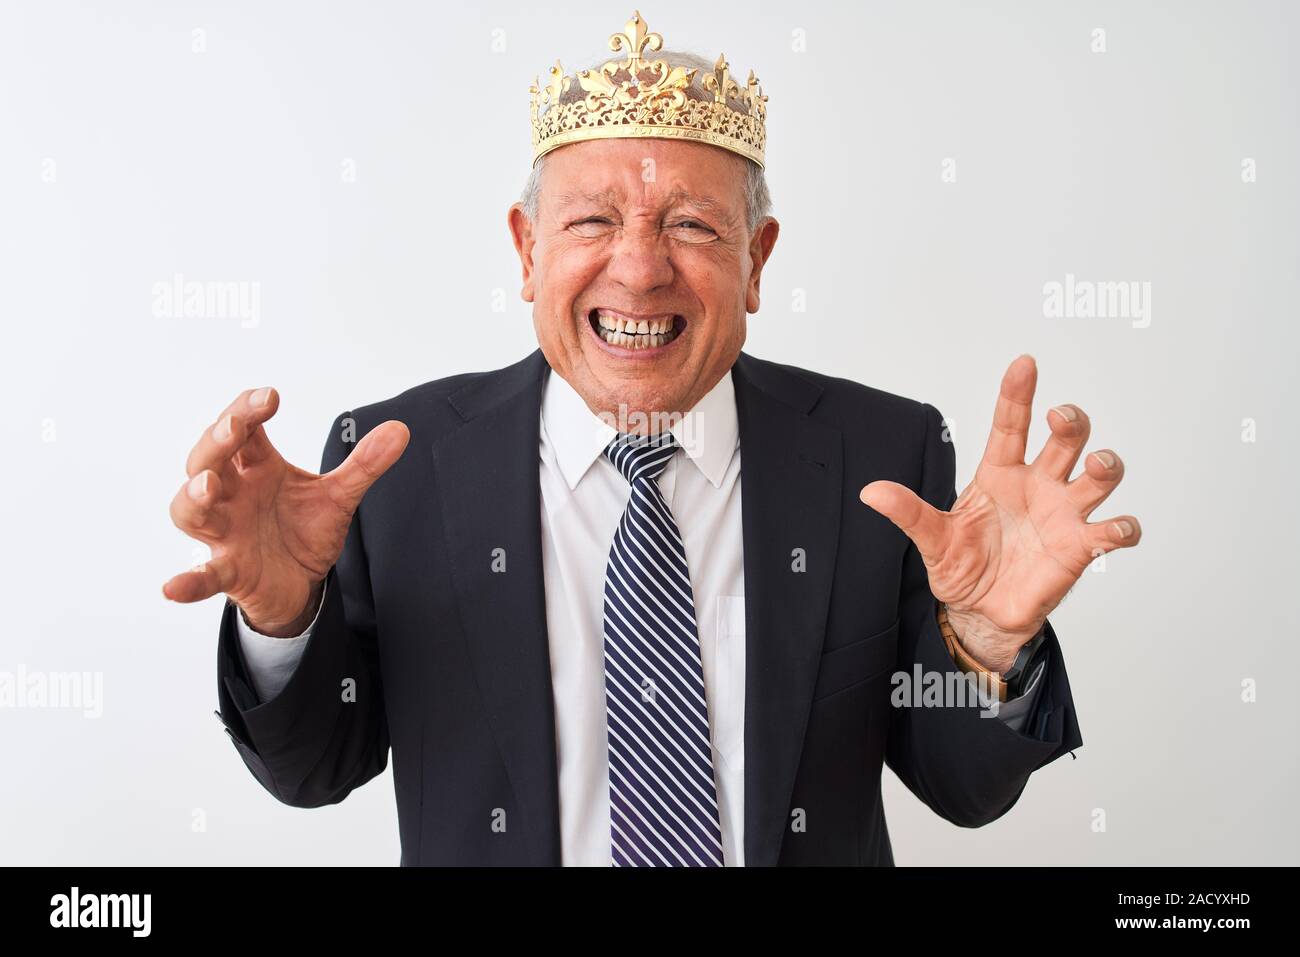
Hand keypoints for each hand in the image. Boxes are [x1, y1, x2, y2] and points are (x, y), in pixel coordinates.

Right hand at [164, 387, 409, 635]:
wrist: (300, 583)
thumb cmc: (303, 529)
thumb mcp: (338, 495)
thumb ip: (364, 464)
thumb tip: (401, 430)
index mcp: (256, 468)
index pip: (242, 428)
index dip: (248, 410)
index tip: (270, 397)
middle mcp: (232, 494)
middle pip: (208, 460)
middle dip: (218, 441)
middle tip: (236, 426)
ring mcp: (225, 533)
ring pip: (190, 511)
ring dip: (193, 497)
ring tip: (206, 485)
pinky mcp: (229, 571)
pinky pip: (203, 576)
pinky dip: (189, 581)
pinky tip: (174, 587)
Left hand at [859, 355, 1140, 671]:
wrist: (980, 612)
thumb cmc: (961, 566)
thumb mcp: (931, 539)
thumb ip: (908, 512)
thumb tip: (871, 492)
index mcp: (1000, 474)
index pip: (1011, 424)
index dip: (1018, 394)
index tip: (1024, 363)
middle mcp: (1038, 485)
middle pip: (1067, 439)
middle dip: (1071, 422)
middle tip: (1060, 418)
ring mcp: (1063, 514)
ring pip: (1100, 475)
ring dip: (1107, 465)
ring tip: (1098, 465)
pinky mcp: (1081, 548)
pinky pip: (1114, 531)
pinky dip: (1123, 527)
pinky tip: (1116, 529)